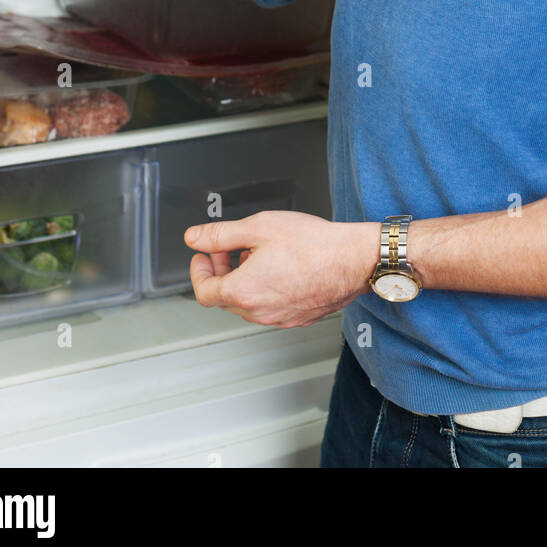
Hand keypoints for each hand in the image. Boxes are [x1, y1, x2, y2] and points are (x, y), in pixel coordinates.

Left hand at [185, 211, 378, 327]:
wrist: (352, 259)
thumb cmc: (312, 243)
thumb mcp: (258, 227)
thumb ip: (220, 234)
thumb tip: (194, 237)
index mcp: (243, 291)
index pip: (204, 292)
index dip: (199, 272)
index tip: (203, 256)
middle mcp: (259, 312)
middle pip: (226, 298)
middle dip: (223, 271)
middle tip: (231, 248)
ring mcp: (280, 319)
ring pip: (249, 303)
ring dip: (245, 281)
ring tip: (259, 254)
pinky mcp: (298, 318)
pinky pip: (271, 307)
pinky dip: (266, 289)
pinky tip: (280, 267)